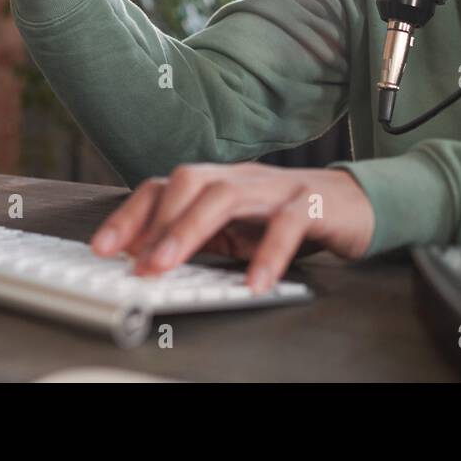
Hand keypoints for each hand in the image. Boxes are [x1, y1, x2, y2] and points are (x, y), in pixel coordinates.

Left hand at [92, 164, 375, 291]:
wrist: (358, 204)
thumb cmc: (290, 218)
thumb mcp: (239, 228)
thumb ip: (201, 237)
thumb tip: (148, 262)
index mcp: (219, 182)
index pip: (165, 186)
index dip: (131, 214)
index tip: (102, 249)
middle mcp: (242, 177)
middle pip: (189, 180)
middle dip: (156, 221)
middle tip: (135, 264)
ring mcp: (276, 187)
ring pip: (226, 195)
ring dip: (190, 230)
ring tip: (168, 266)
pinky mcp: (312, 204)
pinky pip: (286, 224)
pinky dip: (268, 254)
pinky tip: (254, 282)